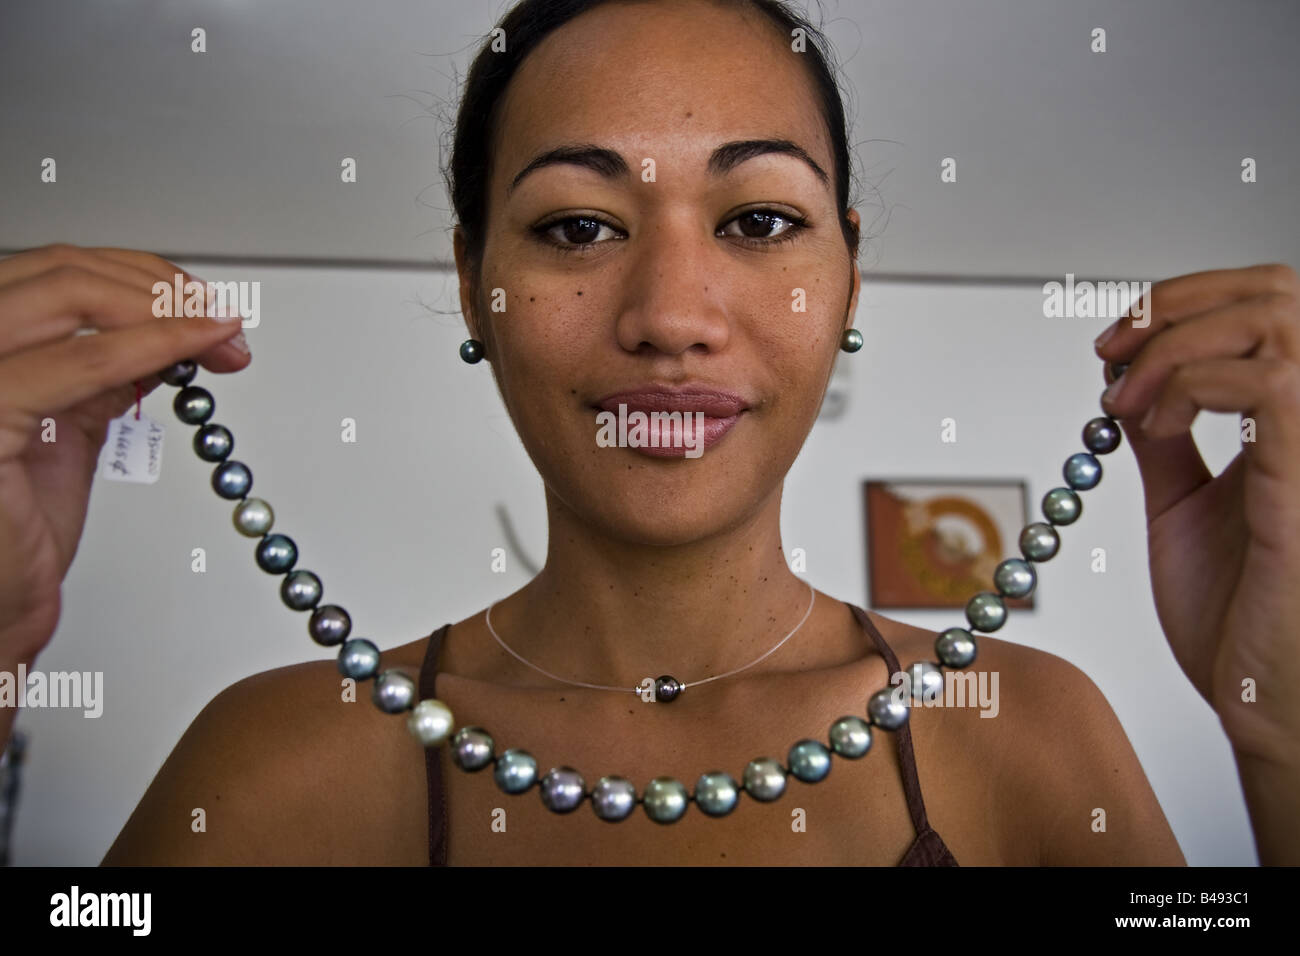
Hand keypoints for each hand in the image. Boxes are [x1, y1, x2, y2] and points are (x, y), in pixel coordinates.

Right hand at [0, 244, 249, 678]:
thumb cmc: (12, 532)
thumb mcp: (67, 427)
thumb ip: (101, 374)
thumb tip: (162, 333)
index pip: (52, 271)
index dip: (139, 276)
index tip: (205, 306)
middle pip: (59, 269)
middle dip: (158, 287)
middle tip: (222, 320)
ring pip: (66, 293)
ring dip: (162, 305)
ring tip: (220, 333)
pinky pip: (78, 364)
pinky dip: (151, 344)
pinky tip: (200, 346)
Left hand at [1095, 263, 1299, 763]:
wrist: (1261, 696)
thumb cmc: (1237, 617)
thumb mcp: (1182, 505)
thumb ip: (1166, 439)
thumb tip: (1128, 381)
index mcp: (1295, 420)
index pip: (1264, 304)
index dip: (1182, 299)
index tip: (1112, 343)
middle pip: (1276, 290)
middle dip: (1173, 304)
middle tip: (1111, 353)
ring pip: (1276, 319)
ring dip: (1175, 345)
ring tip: (1127, 406)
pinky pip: (1271, 386)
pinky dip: (1192, 382)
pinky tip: (1154, 426)